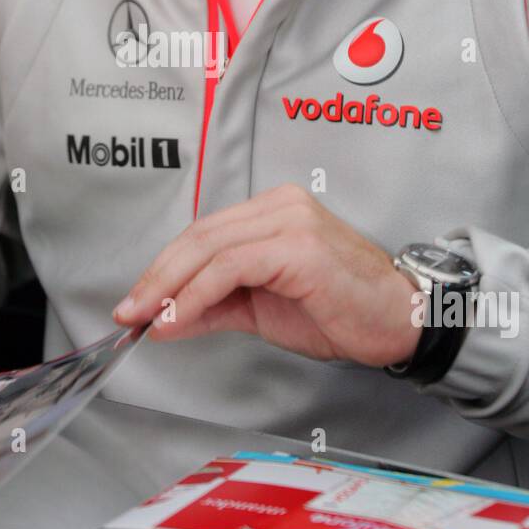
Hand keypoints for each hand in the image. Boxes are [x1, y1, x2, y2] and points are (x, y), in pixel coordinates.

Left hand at [113, 184, 419, 367]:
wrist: (399, 322)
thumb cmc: (342, 311)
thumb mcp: (262, 309)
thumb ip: (215, 306)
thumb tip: (165, 317)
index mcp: (273, 211)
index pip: (203, 234)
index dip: (164, 268)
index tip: (137, 302)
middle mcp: (280, 206)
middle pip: (199, 236)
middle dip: (157, 277)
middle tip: (129, 311)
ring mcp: (290, 221)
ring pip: (208, 248)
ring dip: (169, 288)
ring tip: (146, 319)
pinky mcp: (297, 246)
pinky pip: (229, 268)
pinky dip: (196, 295)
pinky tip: (178, 318)